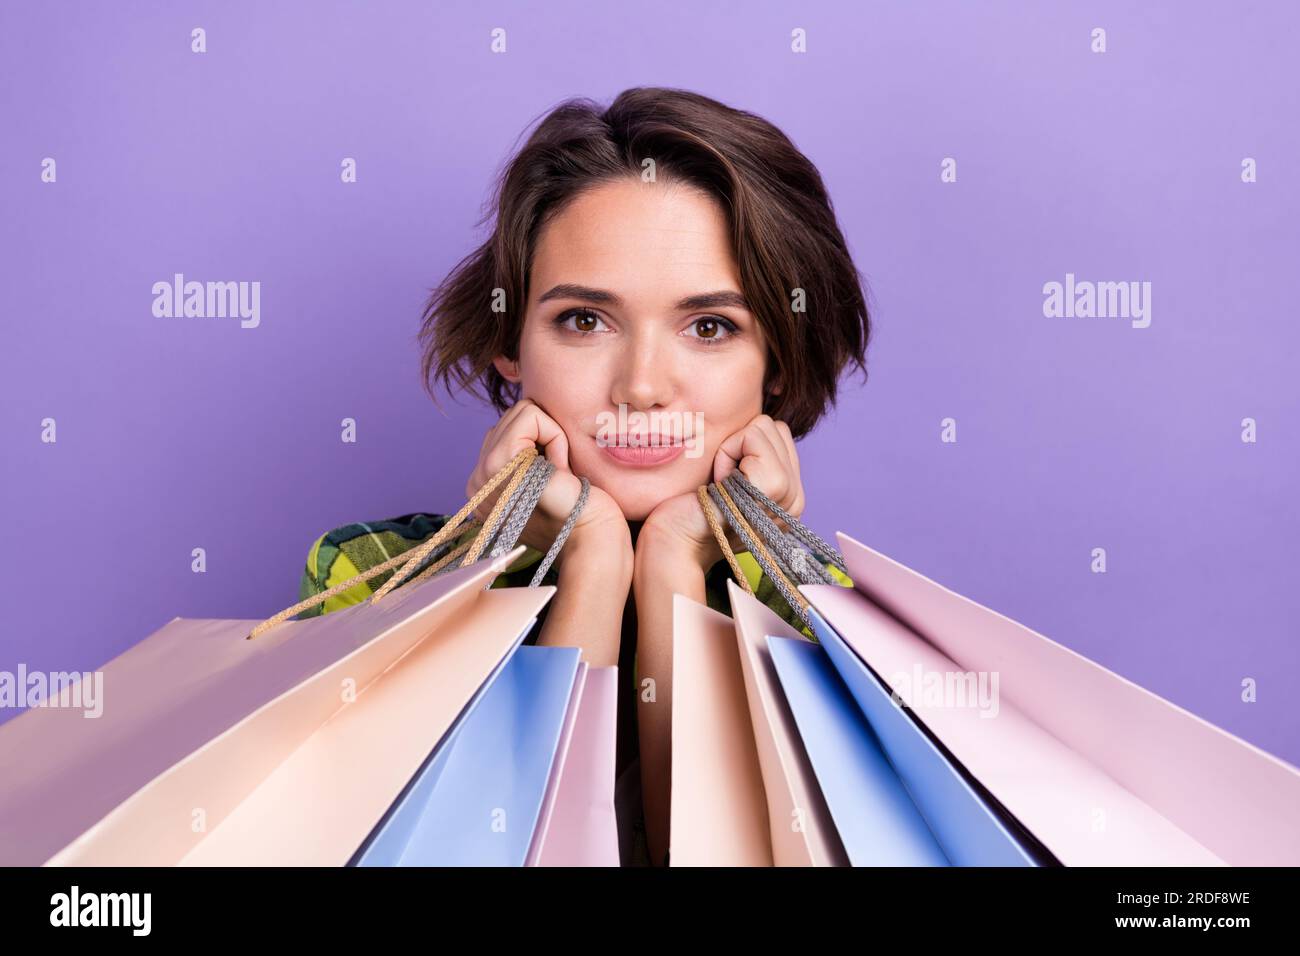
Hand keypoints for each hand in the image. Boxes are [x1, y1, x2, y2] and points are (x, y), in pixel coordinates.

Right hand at [466, 398, 629, 563]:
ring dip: (549, 435)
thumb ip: (523, 451)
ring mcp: (484, 473)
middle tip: (557, 473)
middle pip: (510, 416)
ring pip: (520, 411)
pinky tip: (559, 469)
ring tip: (556, 472)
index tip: (552, 477)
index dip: (537, 442)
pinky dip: (555, 436)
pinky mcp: (501, 463)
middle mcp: (475, 481)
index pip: (504, 430)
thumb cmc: (576, 507)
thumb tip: (526, 411)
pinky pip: (531, 417)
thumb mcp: (541, 476)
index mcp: (482, 486)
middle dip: (543, 435)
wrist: (590, 535)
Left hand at [638, 413, 804, 571]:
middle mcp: (796, 498)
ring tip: (722, 484)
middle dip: (740, 445)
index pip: (780, 435)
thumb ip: (756, 458)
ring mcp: (787, 496)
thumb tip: (761, 423)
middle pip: (775, 427)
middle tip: (723, 483)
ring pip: (765, 427)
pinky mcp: (771, 489)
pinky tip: (718, 484)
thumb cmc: (695, 507)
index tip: (728, 480)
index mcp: (791, 496)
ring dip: (732, 450)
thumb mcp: (735, 480)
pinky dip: (727, 453)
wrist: (675, 540)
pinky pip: (752, 437)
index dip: (746, 446)